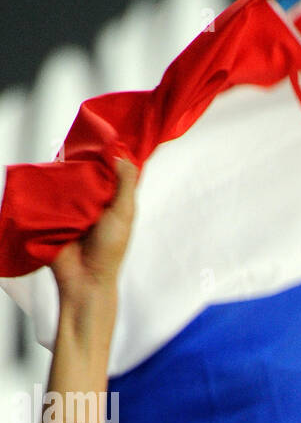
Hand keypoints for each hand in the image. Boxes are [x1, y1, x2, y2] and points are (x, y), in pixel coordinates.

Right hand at [51, 158, 138, 302]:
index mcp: (114, 201)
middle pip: (87, 173)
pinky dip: (52, 189)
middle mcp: (95, 202)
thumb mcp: (123, 214)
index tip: (99, 143)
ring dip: (67, 177)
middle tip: (78, 156)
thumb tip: (122, 155)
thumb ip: (125, 185)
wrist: (84, 279)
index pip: (110, 171)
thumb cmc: (109, 250)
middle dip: (83, 165)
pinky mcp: (56, 213)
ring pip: (69, 181)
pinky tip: (53, 183)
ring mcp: (74, 207)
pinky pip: (52, 194)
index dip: (105, 157)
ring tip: (66, 174)